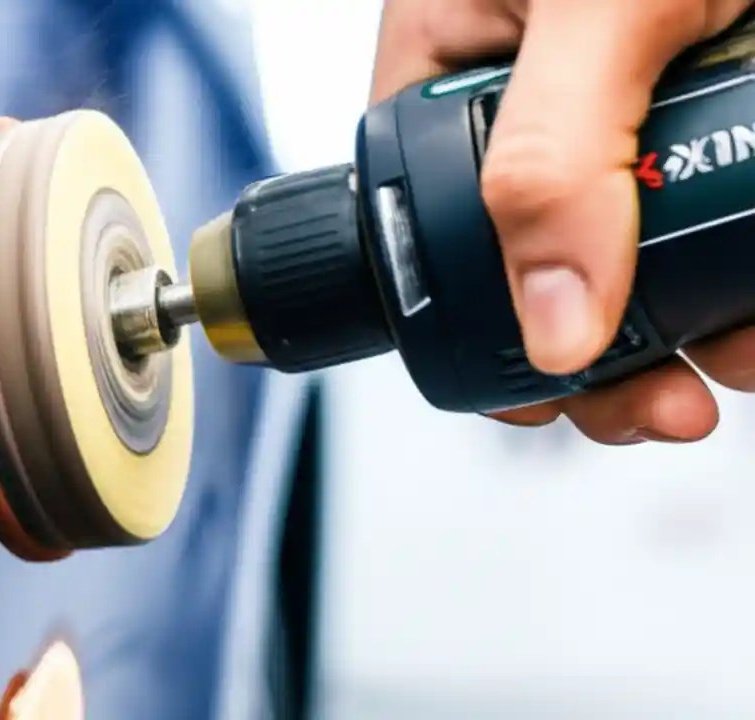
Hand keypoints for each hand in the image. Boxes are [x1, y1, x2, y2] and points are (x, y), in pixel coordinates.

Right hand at [371, 0, 754, 444]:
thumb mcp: (600, 10)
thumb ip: (550, 162)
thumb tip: (549, 325)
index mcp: (452, 67)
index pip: (429, 228)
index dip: (483, 324)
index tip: (551, 387)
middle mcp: (532, 105)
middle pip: (543, 269)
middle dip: (614, 353)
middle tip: (668, 402)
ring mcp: (630, 119)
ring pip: (643, 262)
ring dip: (707, 329)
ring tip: (751, 346)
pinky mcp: (712, 125)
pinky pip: (717, 227)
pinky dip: (749, 279)